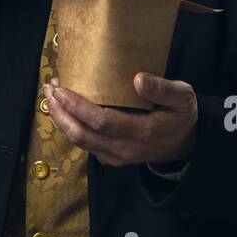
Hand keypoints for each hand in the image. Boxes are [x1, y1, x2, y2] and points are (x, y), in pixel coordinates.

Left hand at [43, 73, 197, 168]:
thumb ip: (162, 89)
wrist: (186, 146)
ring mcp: (116, 156)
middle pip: (82, 135)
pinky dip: (70, 126)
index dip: (77, 106)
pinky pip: (85, 143)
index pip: (101, 122)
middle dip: (61, 112)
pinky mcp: (111, 156)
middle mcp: (125, 148)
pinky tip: (65, 108)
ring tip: (52, 95)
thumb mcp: (182, 98)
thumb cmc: (182, 116)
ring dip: (61, 119)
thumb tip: (138, 79)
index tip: (61, 89)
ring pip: (79, 142)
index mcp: (142, 132)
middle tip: (50, 89)